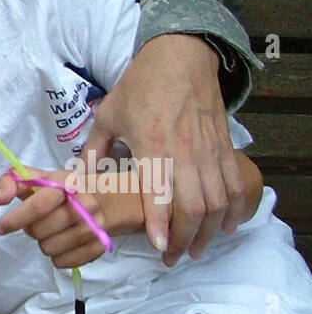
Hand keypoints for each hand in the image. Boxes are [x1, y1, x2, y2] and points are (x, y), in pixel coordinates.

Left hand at [0, 166, 103, 267]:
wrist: (99, 199)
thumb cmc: (59, 190)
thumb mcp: (36, 178)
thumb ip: (11, 182)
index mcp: (66, 184)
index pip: (38, 206)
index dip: (15, 218)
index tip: (0, 228)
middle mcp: (84, 205)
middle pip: (40, 231)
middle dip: (31, 229)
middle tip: (37, 222)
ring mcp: (94, 227)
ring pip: (50, 249)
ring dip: (43, 243)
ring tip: (51, 231)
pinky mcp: (99, 247)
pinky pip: (63, 263)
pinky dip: (56, 257)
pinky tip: (60, 243)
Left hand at [81, 34, 245, 265]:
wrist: (181, 56)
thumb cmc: (141, 85)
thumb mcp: (109, 114)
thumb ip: (93, 151)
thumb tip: (77, 181)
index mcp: (154, 145)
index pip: (161, 194)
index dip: (162, 226)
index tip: (159, 249)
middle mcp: (186, 152)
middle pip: (195, 208)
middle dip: (185, 240)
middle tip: (173, 257)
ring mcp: (209, 150)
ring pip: (218, 202)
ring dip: (208, 231)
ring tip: (195, 249)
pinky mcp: (224, 146)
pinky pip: (235, 185)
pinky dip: (234, 210)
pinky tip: (224, 226)